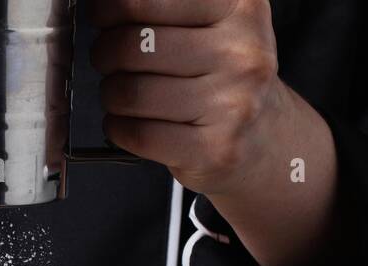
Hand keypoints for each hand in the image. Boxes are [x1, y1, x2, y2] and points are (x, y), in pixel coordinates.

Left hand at [91, 0, 352, 265]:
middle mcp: (241, 52)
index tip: (103, 15)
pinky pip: (138, 134)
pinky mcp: (214, 149)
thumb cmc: (224, 75)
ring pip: (131, 93)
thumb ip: (167, 6)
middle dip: (105, 52)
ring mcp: (232, 104)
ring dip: (111, 94)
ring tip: (120, 93)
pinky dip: (118, 129)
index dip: (112, 6)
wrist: (264, 138)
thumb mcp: (215, 22)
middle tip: (109, 58)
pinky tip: (127, 123)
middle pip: (134, 45)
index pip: (147, 0)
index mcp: (240, 7)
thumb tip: (103, 4)